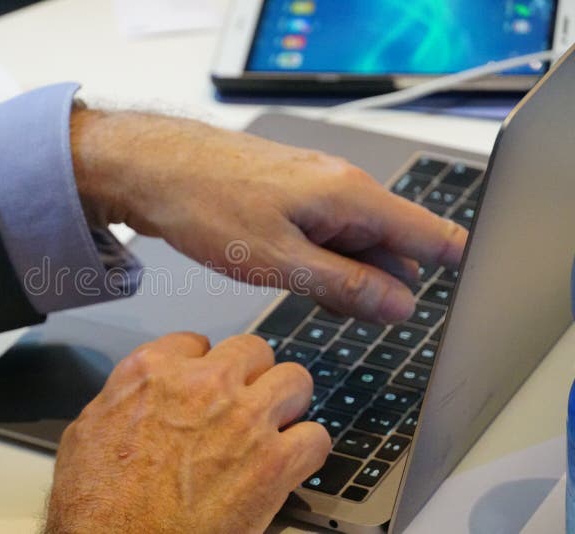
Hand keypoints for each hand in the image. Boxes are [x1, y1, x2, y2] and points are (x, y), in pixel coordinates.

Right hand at [45, 332, 329, 533]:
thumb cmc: (96, 505)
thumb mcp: (85, 432)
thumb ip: (122, 398)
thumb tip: (136, 396)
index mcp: (152, 371)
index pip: (197, 342)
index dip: (204, 366)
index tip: (208, 383)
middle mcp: (202, 384)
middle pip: (252, 351)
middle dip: (251, 376)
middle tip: (245, 401)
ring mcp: (242, 419)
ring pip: (294, 379)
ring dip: (287, 402)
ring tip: (277, 424)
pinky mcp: (273, 463)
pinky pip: (315, 437)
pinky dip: (307, 450)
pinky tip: (291, 463)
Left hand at [71, 109, 466, 322]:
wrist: (156, 170)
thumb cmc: (207, 203)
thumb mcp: (281, 260)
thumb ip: (346, 285)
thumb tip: (400, 303)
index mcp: (350, 196)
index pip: (429, 233)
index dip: (455, 266)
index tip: (468, 296)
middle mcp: (341, 187)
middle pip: (392, 245)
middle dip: (383, 285)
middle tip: (352, 315)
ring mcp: (316, 191)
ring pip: (356, 244)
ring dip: (347, 277)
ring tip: (311, 294)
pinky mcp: (292, 199)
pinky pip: (326, 236)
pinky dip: (322, 263)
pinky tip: (300, 279)